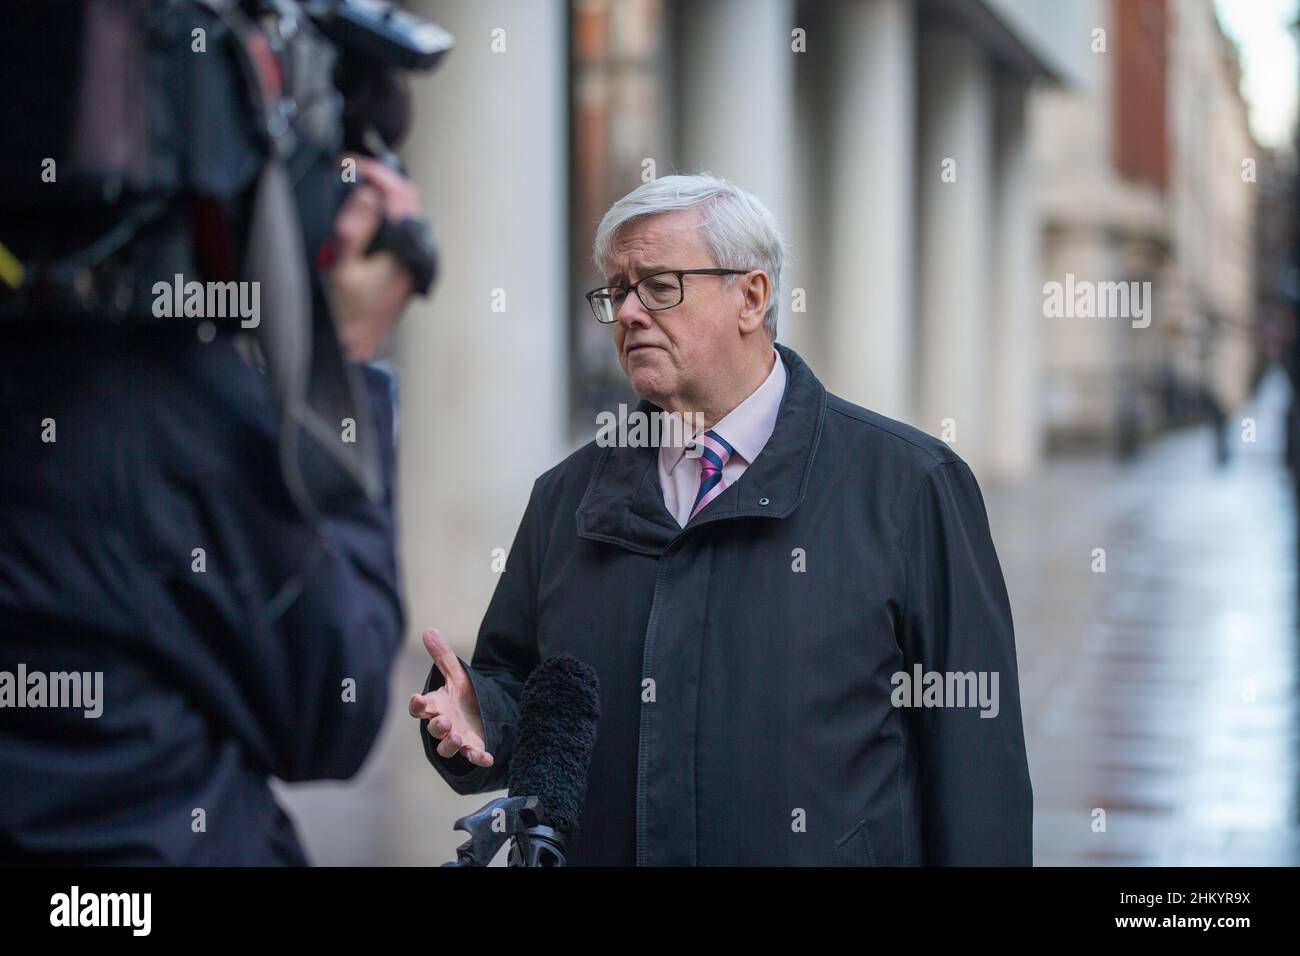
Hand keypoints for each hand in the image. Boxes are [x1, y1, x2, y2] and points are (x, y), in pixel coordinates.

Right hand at [327, 155, 424, 362]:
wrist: (352, 351)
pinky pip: (397, 231)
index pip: (402, 195)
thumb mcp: (342, 267)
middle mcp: (413, 254)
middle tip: (351, 169)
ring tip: (353, 184)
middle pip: (408, 201)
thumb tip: (370, 193)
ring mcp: (409, 262)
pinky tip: (361, 212)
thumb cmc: (346, 315)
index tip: (351, 164)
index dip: (377, 173)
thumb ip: (356, 227)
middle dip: (381, 179)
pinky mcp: (400, 270)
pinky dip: (381, 214)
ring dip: (381, 195)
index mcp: (404, 249)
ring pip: (404, 215)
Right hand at [409, 627, 494, 767]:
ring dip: (450, 744)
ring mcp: (457, 738)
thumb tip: (428, 630)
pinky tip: (488, 758)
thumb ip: (442, 656)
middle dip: (437, 726)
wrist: (482, 714)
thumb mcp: (456, 674)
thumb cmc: (463, 696)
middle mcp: (444, 724)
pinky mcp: (473, 748)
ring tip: (456, 738)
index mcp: (436, 706)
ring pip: (447, 747)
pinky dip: (479, 758)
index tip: (418, 699)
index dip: (418, 704)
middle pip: (434, 729)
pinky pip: (474, 756)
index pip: (420, 707)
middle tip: (445, 721)